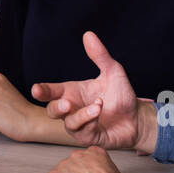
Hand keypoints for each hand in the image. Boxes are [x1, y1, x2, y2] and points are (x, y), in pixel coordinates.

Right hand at [31, 32, 150, 151]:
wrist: (137, 118)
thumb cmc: (121, 96)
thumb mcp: (113, 72)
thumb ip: (100, 55)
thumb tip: (88, 35)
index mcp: (73, 92)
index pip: (51, 92)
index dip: (42, 91)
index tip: (36, 89)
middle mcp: (73, 109)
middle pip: (52, 111)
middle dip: (56, 107)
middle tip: (67, 104)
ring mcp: (80, 126)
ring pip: (68, 124)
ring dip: (81, 115)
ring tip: (98, 107)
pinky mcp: (89, 138)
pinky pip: (83, 133)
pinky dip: (90, 123)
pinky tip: (100, 114)